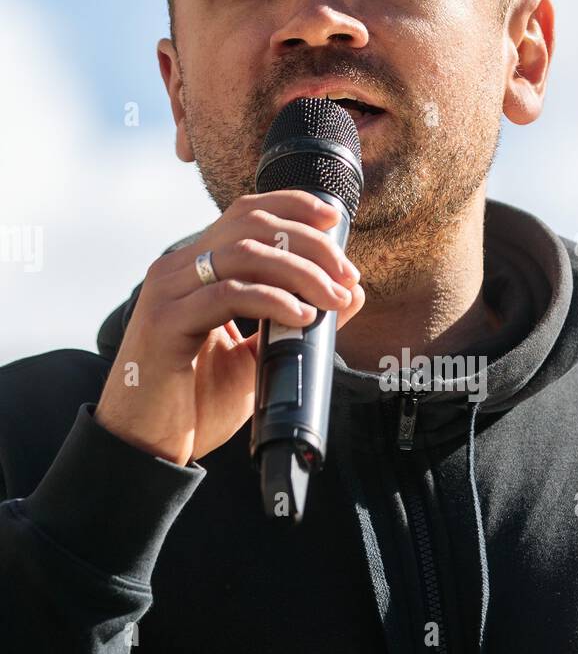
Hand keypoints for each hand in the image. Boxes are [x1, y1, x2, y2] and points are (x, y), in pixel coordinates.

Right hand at [94, 189, 364, 464]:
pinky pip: (228, 295)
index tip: (334, 220)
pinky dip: (273, 300)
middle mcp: (176, 270)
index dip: (292, 206)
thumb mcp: (258, 356)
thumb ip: (297, 321)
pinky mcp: (165, 324)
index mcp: (194, 269)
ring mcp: (167, 293)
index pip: (246, 213)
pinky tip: (302, 316)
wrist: (149, 447)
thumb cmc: (198, 403)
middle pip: (251, 225)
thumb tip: (352, 294)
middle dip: (308, 243)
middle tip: (346, 275)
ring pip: (244, 255)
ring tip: (334, 298)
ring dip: (300, 272)